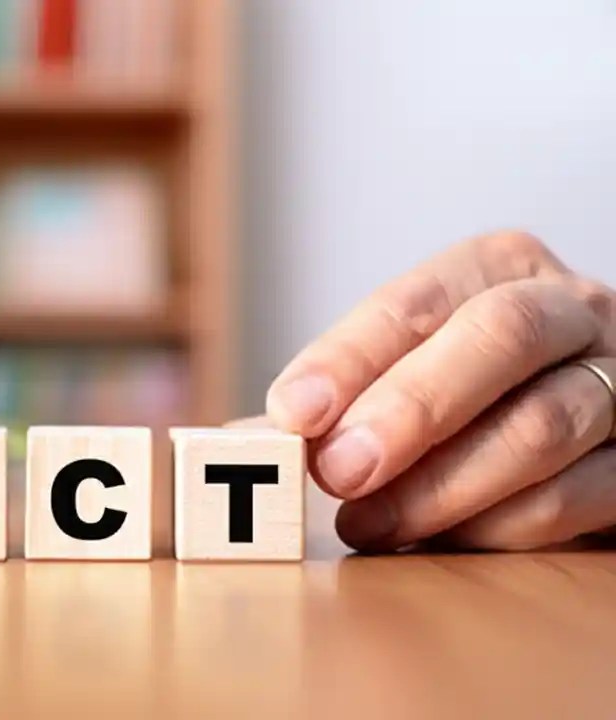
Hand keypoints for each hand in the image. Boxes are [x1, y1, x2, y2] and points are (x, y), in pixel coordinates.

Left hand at [267, 231, 615, 551]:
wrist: (592, 426)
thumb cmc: (475, 392)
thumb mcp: (409, 367)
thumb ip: (336, 397)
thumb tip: (239, 438)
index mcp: (498, 268)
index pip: (416, 300)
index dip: (349, 357)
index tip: (291, 413)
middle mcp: (573, 309)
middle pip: (500, 336)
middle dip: (409, 409)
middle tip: (338, 472)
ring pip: (542, 424)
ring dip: (442, 486)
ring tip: (368, 524)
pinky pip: (576, 497)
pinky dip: (496, 527)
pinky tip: (441, 539)